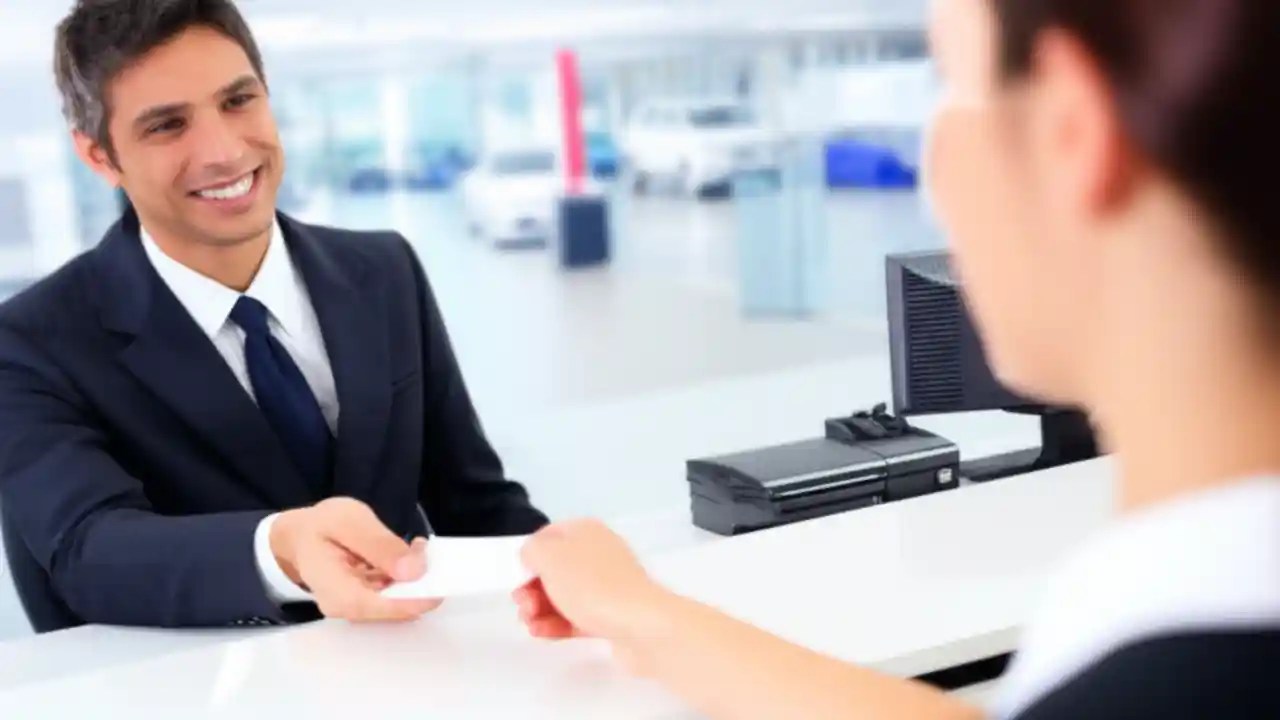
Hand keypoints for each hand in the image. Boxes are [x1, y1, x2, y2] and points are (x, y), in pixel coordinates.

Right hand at [271, 497, 442, 621]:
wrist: (303, 536)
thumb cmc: (320, 527)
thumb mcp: (347, 521)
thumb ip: (379, 544)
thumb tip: (413, 570)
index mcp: (334, 592)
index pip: (375, 607)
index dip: (410, 601)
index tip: (436, 590)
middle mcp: (347, 608)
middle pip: (392, 608)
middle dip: (419, 583)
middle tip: (425, 551)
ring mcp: (359, 607)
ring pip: (400, 601)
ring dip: (418, 577)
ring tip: (417, 547)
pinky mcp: (371, 602)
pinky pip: (398, 594)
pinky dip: (411, 575)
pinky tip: (411, 553)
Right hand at [513, 519, 672, 643]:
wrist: (641, 625)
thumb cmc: (591, 584)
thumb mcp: (550, 556)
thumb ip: (532, 550)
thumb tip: (535, 557)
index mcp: (586, 531)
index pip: (548, 536)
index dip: (529, 555)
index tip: (518, 576)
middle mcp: (598, 554)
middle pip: (554, 569)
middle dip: (532, 588)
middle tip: (524, 606)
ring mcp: (607, 586)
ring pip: (563, 595)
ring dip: (540, 609)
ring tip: (531, 624)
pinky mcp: (611, 615)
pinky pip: (576, 616)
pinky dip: (556, 623)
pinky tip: (541, 633)